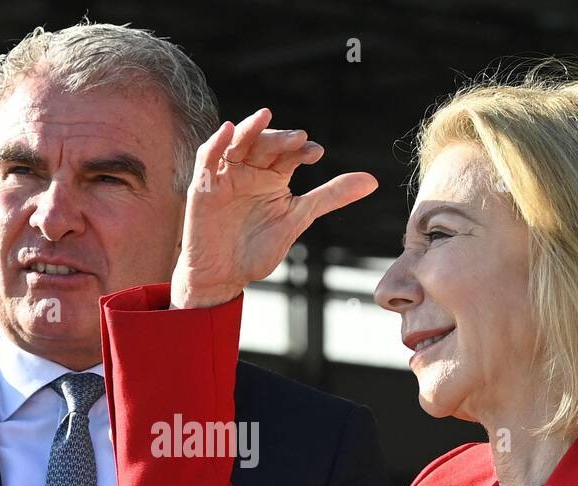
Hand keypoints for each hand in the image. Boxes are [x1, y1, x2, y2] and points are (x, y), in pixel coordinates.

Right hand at [170, 107, 377, 307]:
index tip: (315, 153)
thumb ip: (331, 196)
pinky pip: (208, 158)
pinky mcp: (203, 186)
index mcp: (274, 176)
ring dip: (250, 129)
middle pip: (265, 143)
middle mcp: (251, 170)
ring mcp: (226, 176)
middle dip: (281, 139)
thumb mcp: (298, 219)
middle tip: (299, 140)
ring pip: (237, 142)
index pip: (290, 153)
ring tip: (265, 116)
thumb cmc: (258, 249)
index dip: (302, 149)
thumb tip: (373, 181)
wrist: (224, 276)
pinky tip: (228, 130)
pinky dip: (216, 143)